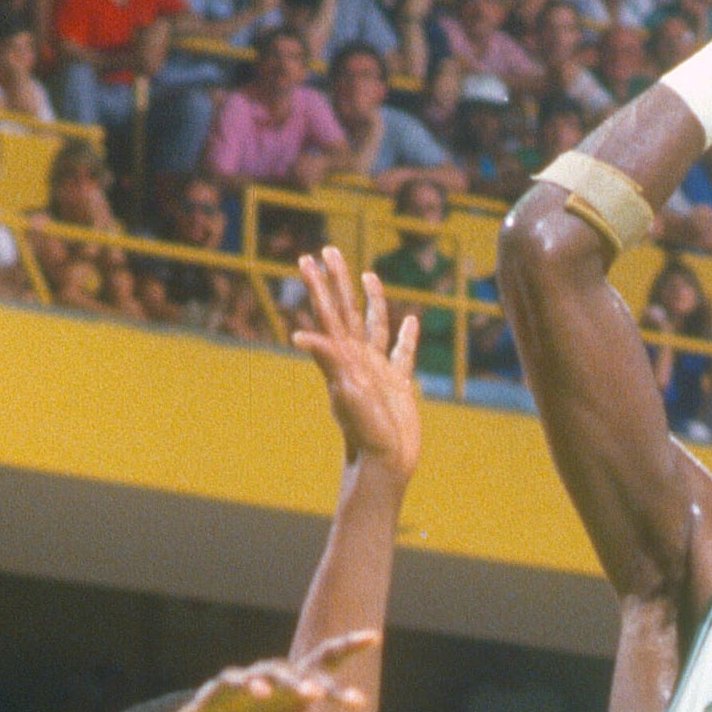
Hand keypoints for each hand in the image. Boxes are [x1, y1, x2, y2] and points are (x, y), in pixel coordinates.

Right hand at [155, 636, 378, 711]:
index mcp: (296, 695)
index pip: (325, 665)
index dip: (347, 648)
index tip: (374, 637)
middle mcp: (273, 684)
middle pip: (301, 669)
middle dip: (327, 679)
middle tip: (351, 699)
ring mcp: (244, 687)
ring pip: (270, 673)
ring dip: (292, 683)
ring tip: (312, 694)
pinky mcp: (215, 695)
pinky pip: (233, 683)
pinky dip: (247, 685)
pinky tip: (262, 694)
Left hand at [294, 246, 421, 475]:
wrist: (384, 461)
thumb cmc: (363, 430)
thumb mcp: (344, 392)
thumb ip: (327, 361)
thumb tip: (300, 334)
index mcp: (344, 356)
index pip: (329, 312)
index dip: (319, 285)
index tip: (309, 259)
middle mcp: (357, 358)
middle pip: (347, 310)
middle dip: (338, 280)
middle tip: (329, 250)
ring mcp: (378, 369)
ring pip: (374, 325)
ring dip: (371, 300)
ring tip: (369, 275)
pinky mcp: (398, 384)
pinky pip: (402, 354)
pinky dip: (406, 337)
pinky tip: (411, 322)